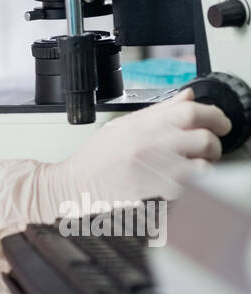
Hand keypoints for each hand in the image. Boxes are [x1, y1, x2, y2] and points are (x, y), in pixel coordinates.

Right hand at [0, 87, 232, 239]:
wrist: (75, 189)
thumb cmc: (96, 160)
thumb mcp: (124, 126)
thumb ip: (160, 111)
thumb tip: (188, 96)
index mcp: (143, 125)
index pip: (190, 111)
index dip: (213, 116)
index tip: (219, 123)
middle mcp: (150, 145)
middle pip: (203, 138)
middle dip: (213, 145)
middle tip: (209, 149)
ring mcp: (154, 172)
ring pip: (203, 167)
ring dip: (207, 168)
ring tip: (198, 169)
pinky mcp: (156, 197)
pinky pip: (191, 191)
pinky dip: (195, 189)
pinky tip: (184, 186)